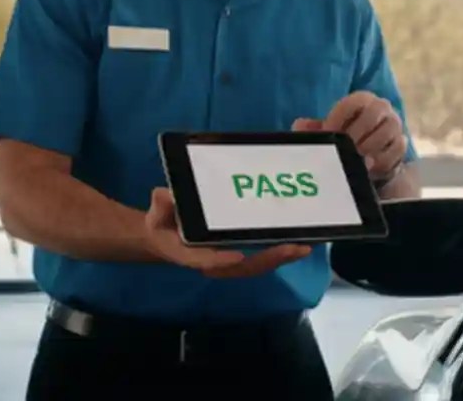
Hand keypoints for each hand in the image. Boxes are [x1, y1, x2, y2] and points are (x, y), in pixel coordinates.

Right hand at [144, 188, 309, 277]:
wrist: (169, 237)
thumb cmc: (164, 226)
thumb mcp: (156, 216)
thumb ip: (160, 207)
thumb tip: (164, 194)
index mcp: (192, 254)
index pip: (207, 260)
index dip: (221, 260)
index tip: (237, 256)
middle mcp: (217, 262)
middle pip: (245, 267)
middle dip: (270, 258)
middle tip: (294, 247)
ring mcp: (232, 260)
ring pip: (259, 263)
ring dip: (283, 256)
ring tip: (306, 245)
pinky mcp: (243, 253)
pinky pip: (264, 255)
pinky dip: (283, 249)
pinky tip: (302, 239)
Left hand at [293, 90, 406, 181]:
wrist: (370, 155)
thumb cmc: (346, 138)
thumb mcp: (329, 132)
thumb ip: (313, 129)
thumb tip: (299, 126)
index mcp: (362, 99)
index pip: (351, 102)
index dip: (337, 118)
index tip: (328, 134)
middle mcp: (382, 107)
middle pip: (373, 115)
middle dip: (355, 135)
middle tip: (343, 152)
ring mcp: (395, 125)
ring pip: (386, 132)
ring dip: (368, 149)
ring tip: (355, 162)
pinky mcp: (401, 143)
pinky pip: (395, 150)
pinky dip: (382, 161)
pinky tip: (369, 169)